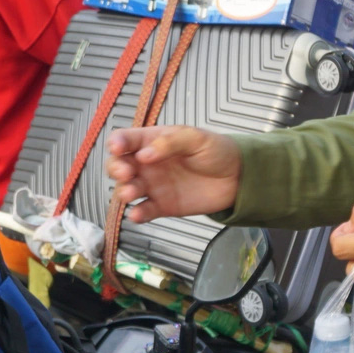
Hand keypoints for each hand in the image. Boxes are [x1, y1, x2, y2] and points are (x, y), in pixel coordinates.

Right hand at [106, 126, 241, 222]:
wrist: (237, 177)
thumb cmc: (215, 151)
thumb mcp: (195, 138)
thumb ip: (170, 142)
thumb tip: (144, 154)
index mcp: (151, 141)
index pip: (126, 139)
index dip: (117, 143)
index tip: (118, 148)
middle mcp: (147, 164)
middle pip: (118, 165)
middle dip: (116, 168)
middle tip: (126, 172)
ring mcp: (153, 186)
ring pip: (127, 189)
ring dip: (123, 191)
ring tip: (131, 193)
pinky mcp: (162, 206)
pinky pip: (144, 211)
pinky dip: (138, 214)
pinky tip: (137, 214)